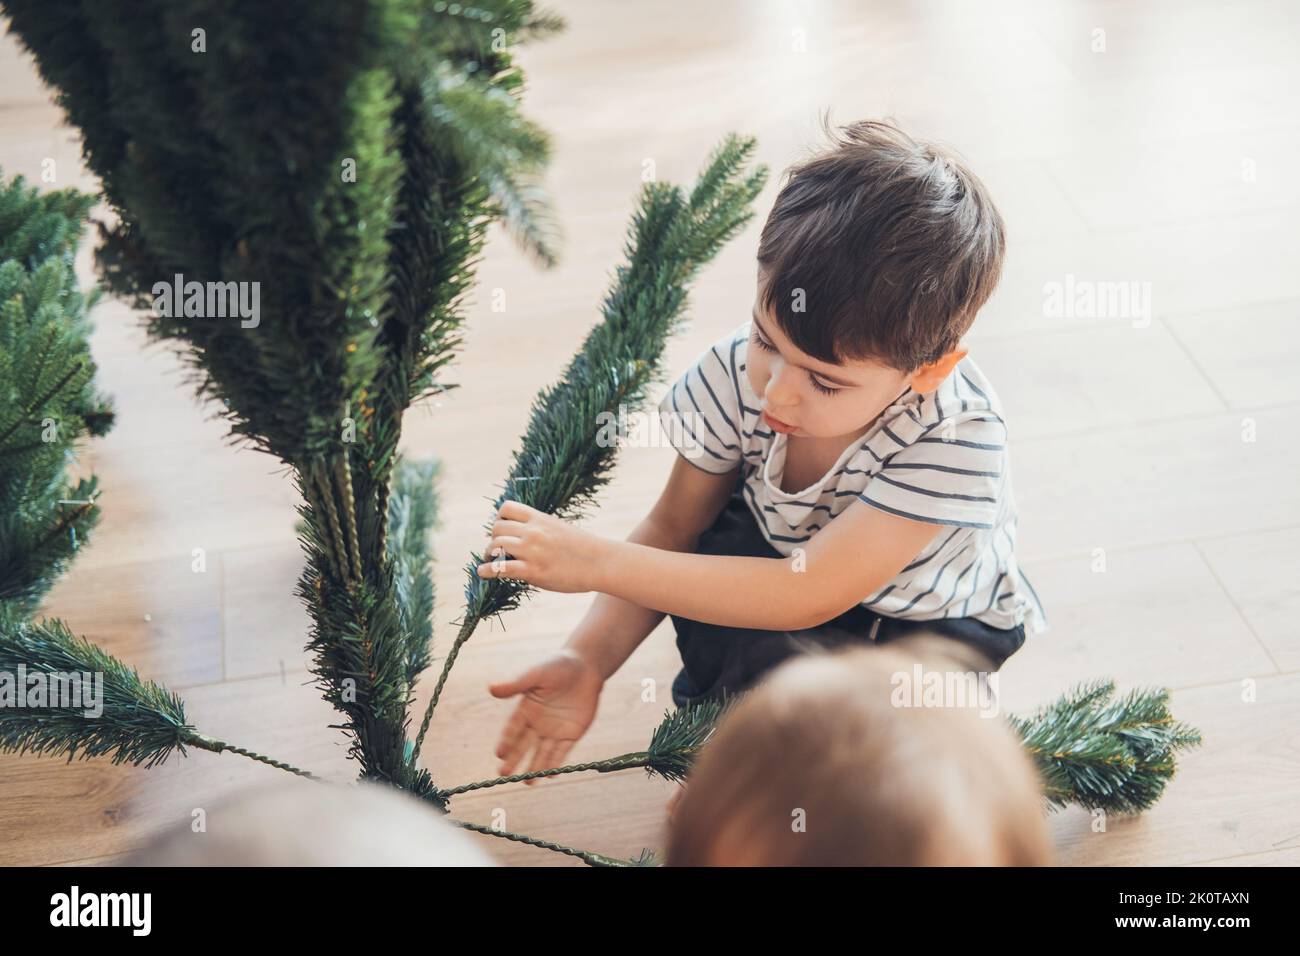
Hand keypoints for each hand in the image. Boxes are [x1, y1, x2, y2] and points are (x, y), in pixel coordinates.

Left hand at [476, 500, 608, 593]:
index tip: (502, 530)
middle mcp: (533, 531)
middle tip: (497, 550)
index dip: (499, 519)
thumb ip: (539, 528)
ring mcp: (532, 551)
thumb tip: (522, 534)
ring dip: (490, 554)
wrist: (600, 562)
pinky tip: (483, 573)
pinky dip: (487, 570)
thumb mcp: (558, 528)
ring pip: (495, 546)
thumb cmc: (582, 548)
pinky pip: (501, 568)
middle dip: (493, 539)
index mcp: (539, 518)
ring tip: (491, 561)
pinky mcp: (533, 570)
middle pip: (496, 528)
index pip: (506, 508)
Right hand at [488, 649, 603, 783]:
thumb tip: (491, 689)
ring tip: (527, 783)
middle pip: (524, 745)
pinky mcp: (572, 733)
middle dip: (514, 759)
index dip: (506, 741)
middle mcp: (538, 722)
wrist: (586, 667)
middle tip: (504, 774)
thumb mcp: (535, 674)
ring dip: (535, 768)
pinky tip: (549, 775)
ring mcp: (555, 729)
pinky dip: (556, 763)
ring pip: (542, 753)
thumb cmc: (558, 666)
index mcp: (526, 708)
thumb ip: (516, 684)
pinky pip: (562, 752)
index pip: (513, 729)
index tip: (499, 754)